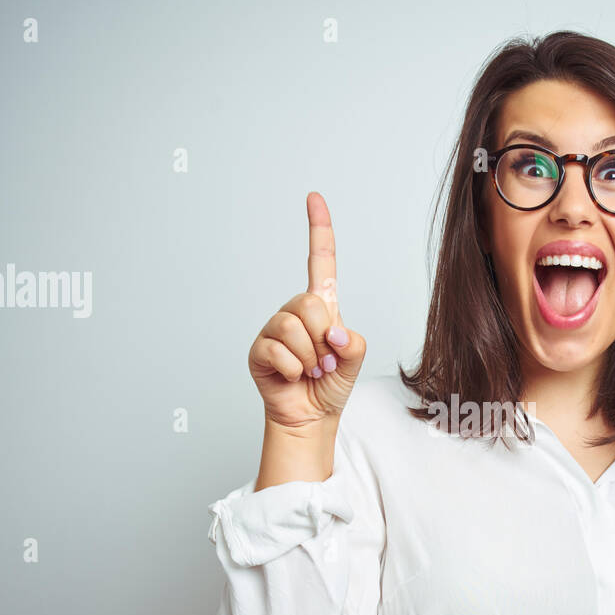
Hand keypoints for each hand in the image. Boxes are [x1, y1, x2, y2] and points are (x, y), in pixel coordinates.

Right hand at [248, 192, 366, 429]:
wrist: (310, 416)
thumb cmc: (331, 385)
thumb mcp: (355, 361)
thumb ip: (354, 343)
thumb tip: (333, 332)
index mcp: (322, 306)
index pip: (320, 261)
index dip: (318, 229)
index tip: (314, 197)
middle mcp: (296, 311)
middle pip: (309, 304)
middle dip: (322, 338)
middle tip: (325, 360)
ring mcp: (275, 329)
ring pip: (293, 328)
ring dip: (310, 358)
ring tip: (311, 371)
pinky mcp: (259, 349)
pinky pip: (279, 350)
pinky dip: (294, 370)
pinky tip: (294, 377)